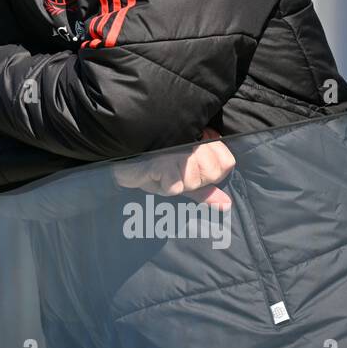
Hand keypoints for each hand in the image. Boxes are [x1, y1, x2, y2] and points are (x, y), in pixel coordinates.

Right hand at [112, 127, 235, 209]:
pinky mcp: (160, 161)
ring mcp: (175, 150)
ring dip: (178, 184)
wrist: (120, 160)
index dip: (214, 171)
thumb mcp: (180, 181)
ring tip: (164, 172)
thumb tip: (226, 205)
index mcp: (199, 142)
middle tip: (176, 171)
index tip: (194, 166)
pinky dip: (165, 186)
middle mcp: (190, 142)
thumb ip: (204, 191)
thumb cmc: (150, 169)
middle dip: (196, 180)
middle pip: (213, 172)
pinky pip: (176, 186)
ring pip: (195, 181)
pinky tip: (156, 175)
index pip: (226, 163)